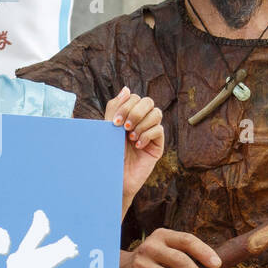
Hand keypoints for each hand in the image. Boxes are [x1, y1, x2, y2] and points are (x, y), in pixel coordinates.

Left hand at [104, 86, 163, 211]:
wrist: (112, 178)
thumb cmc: (108, 154)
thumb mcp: (108, 129)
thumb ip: (115, 108)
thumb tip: (126, 89)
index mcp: (128, 115)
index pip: (134, 97)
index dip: (126, 105)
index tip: (114, 122)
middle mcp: (141, 122)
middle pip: (148, 101)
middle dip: (135, 112)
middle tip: (124, 127)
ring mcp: (150, 133)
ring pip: (156, 113)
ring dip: (142, 123)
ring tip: (130, 138)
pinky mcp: (157, 145)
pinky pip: (159, 130)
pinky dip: (147, 135)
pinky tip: (137, 145)